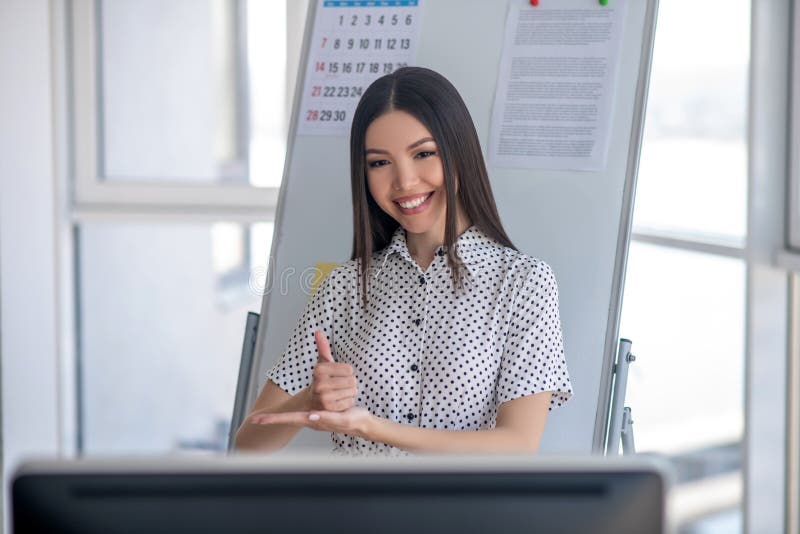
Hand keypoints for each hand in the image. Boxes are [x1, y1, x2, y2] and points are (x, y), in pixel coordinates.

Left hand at [250, 406, 373, 437]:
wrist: (362, 424)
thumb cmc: (354, 421)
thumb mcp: (342, 419)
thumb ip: (328, 417)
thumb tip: (311, 415)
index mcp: (314, 421)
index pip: (290, 419)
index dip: (275, 419)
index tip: (259, 420)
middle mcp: (310, 420)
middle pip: (287, 419)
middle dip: (272, 420)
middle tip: (255, 420)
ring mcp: (313, 418)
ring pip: (292, 417)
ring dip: (279, 418)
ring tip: (264, 419)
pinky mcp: (317, 414)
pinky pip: (300, 415)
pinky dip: (288, 416)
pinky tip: (285, 417)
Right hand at [309, 330, 357, 411]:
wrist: (311, 402)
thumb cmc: (322, 380)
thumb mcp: (323, 363)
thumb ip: (322, 347)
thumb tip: (318, 331)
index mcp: (319, 370)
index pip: (349, 368)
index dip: (347, 372)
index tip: (338, 375)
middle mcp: (319, 383)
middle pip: (352, 380)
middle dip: (350, 383)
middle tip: (340, 386)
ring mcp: (323, 398)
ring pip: (352, 391)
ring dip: (349, 393)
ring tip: (339, 394)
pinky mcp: (329, 410)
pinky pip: (350, 402)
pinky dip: (348, 402)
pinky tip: (339, 402)